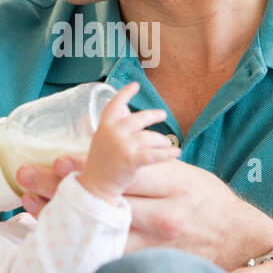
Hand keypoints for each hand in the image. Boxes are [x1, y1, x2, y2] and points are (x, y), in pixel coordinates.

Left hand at [17, 153, 272, 267]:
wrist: (241, 240)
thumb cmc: (209, 200)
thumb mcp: (184, 169)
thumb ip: (147, 158)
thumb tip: (103, 132)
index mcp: (176, 182)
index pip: (127, 170)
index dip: (91, 165)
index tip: (58, 158)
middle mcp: (166, 214)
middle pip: (107, 199)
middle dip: (64, 189)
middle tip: (27, 178)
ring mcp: (159, 244)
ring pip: (101, 230)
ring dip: (64, 219)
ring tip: (29, 207)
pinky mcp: (152, 265)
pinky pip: (109, 255)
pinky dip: (79, 245)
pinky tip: (52, 240)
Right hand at [77, 82, 180, 201]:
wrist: (95, 187)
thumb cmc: (101, 164)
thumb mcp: (102, 140)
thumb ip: (114, 125)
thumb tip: (127, 111)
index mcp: (104, 126)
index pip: (114, 105)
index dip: (125, 93)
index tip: (136, 85)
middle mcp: (113, 133)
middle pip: (138, 119)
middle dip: (153, 115)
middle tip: (163, 114)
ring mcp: (122, 146)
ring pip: (149, 137)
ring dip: (161, 140)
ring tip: (168, 144)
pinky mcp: (131, 160)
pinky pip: (154, 155)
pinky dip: (167, 153)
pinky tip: (177, 152)